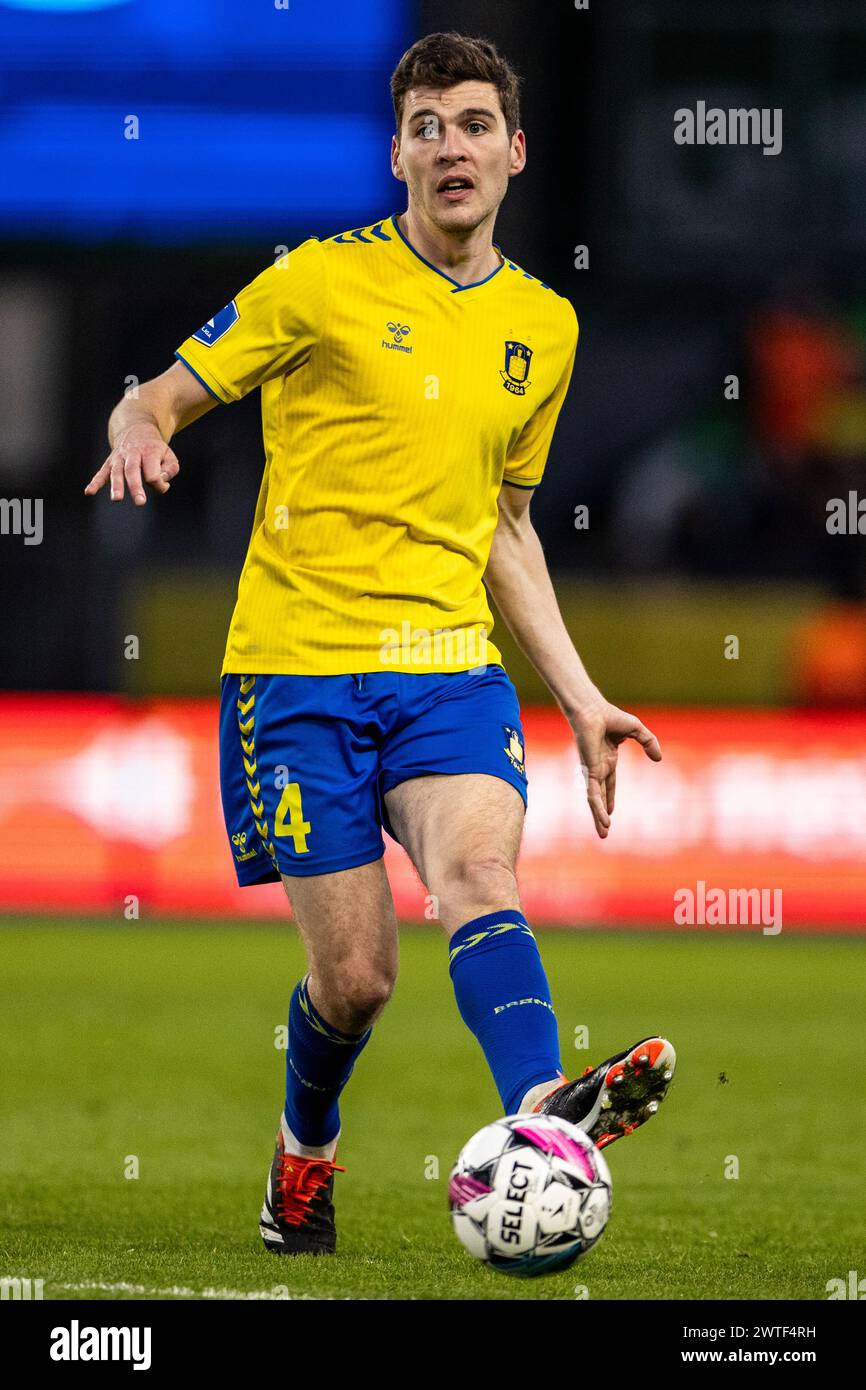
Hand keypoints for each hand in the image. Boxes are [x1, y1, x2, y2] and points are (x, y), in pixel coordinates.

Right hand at [84, 425, 179, 506]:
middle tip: (140, 502)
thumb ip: (170, 470)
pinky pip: (101, 472)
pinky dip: (95, 482)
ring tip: (117, 499)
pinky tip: (89, 492)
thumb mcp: (169, 455)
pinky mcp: (110, 462)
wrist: (136, 429)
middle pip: (133, 471)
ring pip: (116, 472)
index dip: (159, 483)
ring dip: (116, 485)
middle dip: (136, 487)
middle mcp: (132, 453)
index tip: (163, 486)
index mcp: (149, 451)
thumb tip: (161, 483)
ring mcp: (119, 457)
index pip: (153, 472)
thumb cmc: (155, 448)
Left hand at [570, 698, 661, 838]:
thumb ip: (649, 742)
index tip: (609, 812)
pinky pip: (593, 794)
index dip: (609, 797)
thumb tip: (659, 758)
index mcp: (606, 759)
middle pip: (600, 796)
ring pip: (595, 800)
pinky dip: (598, 808)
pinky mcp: (589, 772)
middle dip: (602, 813)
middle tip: (604, 831)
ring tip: (603, 834)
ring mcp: (592, 771)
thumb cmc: (610, 716)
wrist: (593, 711)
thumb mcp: (637, 730)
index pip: (609, 782)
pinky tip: (603, 820)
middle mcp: (598, 767)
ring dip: (598, 817)